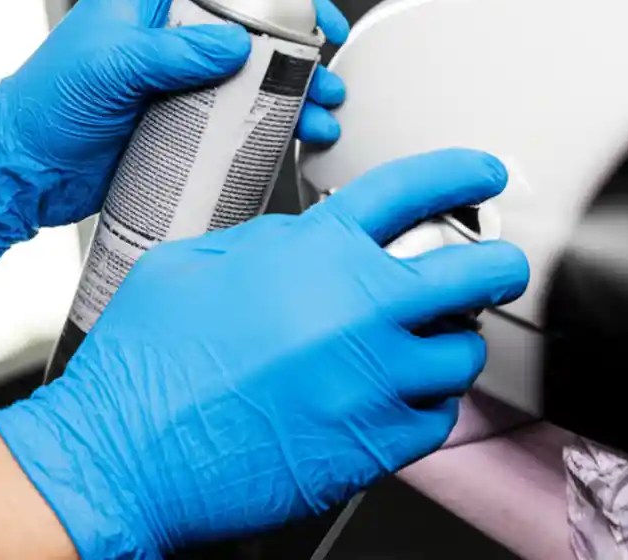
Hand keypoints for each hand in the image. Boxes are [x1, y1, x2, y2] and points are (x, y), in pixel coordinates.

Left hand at [0, 0, 348, 261]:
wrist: (26, 169)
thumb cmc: (43, 106)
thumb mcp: (108, 67)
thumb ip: (171, 51)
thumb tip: (232, 43)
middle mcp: (172, 26)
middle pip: (251, 4)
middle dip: (299, 18)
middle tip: (326, 36)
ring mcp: (184, 70)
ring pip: (258, 61)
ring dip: (299, 78)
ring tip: (324, 98)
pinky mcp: (191, 112)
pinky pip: (247, 105)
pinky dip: (281, 115)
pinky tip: (302, 128)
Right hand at [0, 149, 528, 558]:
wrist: (127, 455)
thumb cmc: (148, 363)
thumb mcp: (195, 261)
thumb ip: (270, 241)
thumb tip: (308, 239)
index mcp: (315, 253)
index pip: (411, 190)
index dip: (460, 173)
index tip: (485, 172)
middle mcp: (358, 310)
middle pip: (475, 273)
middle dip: (500, 265)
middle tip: (500, 269)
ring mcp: (374, 380)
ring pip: (464, 354)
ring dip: (454, 346)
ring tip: (431, 348)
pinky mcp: (375, 444)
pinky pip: (439, 419)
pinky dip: (430, 406)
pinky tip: (404, 401)